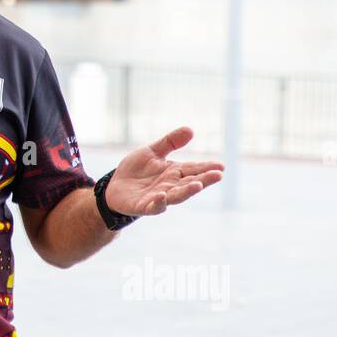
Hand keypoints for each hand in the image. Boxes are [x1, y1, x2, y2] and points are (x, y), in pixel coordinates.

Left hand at [105, 126, 223, 216]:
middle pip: (189, 183)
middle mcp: (170, 186)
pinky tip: (162, 196)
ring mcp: (158, 197)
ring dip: (187, 191)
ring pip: (176, 196)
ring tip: (198, 185)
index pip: (193, 169)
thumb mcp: (152, 151)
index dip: (207, 168)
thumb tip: (190, 129)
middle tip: (218, 175)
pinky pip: (153, 206)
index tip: (221, 166)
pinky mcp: (143, 206)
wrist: (114, 187)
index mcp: (174, 172)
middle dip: (204, 180)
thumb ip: (170, 142)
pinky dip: (159, 203)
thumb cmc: (136, 170)